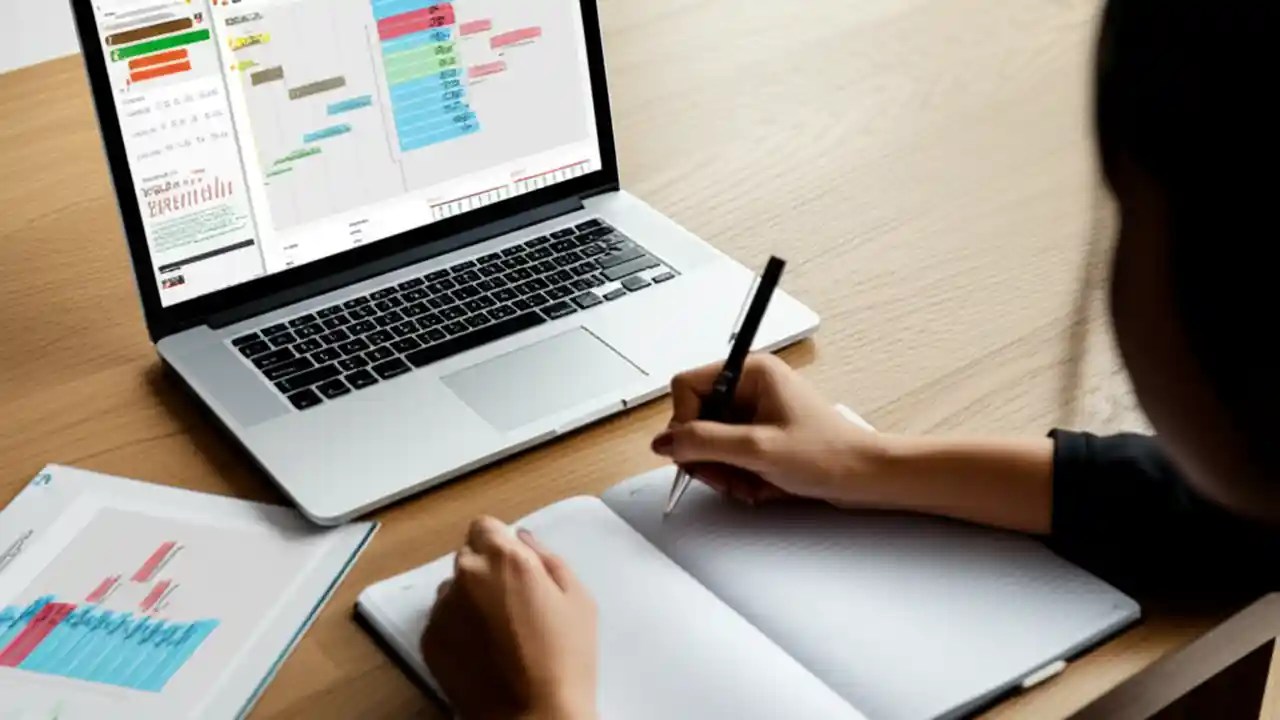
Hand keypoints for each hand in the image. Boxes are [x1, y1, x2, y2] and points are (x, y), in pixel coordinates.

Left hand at [421, 517, 598, 719]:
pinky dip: (456, 628)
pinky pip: (441, 620)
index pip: (484, 526)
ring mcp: (443, 609)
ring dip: (469, 599)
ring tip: (496, 632)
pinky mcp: (429, 640)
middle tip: (511, 603)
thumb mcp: (578, 598)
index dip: (499, 543)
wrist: (534, 715)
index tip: (514, 567)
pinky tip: (481, 651)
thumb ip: (548, 558)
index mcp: (505, 559)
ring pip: (452, 589)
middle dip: (485, 570)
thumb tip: (522, 539)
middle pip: (467, 556)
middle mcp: (467, 575)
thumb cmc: (566, 657)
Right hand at [651, 354, 885, 505]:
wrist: (865, 477)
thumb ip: (705, 443)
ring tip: (747, 485)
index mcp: (751, 371)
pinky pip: (726, 455)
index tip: (692, 451)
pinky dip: (735, 475)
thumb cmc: (829, 454)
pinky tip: (757, 486)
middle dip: (705, 454)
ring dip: (721, 470)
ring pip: (708, 442)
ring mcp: (754, 412)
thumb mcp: (758, 449)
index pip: (687, 387)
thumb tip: (664, 442)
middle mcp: (749, 386)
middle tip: (725, 476)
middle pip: (695, 418)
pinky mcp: (759, 435)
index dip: (684, 422)